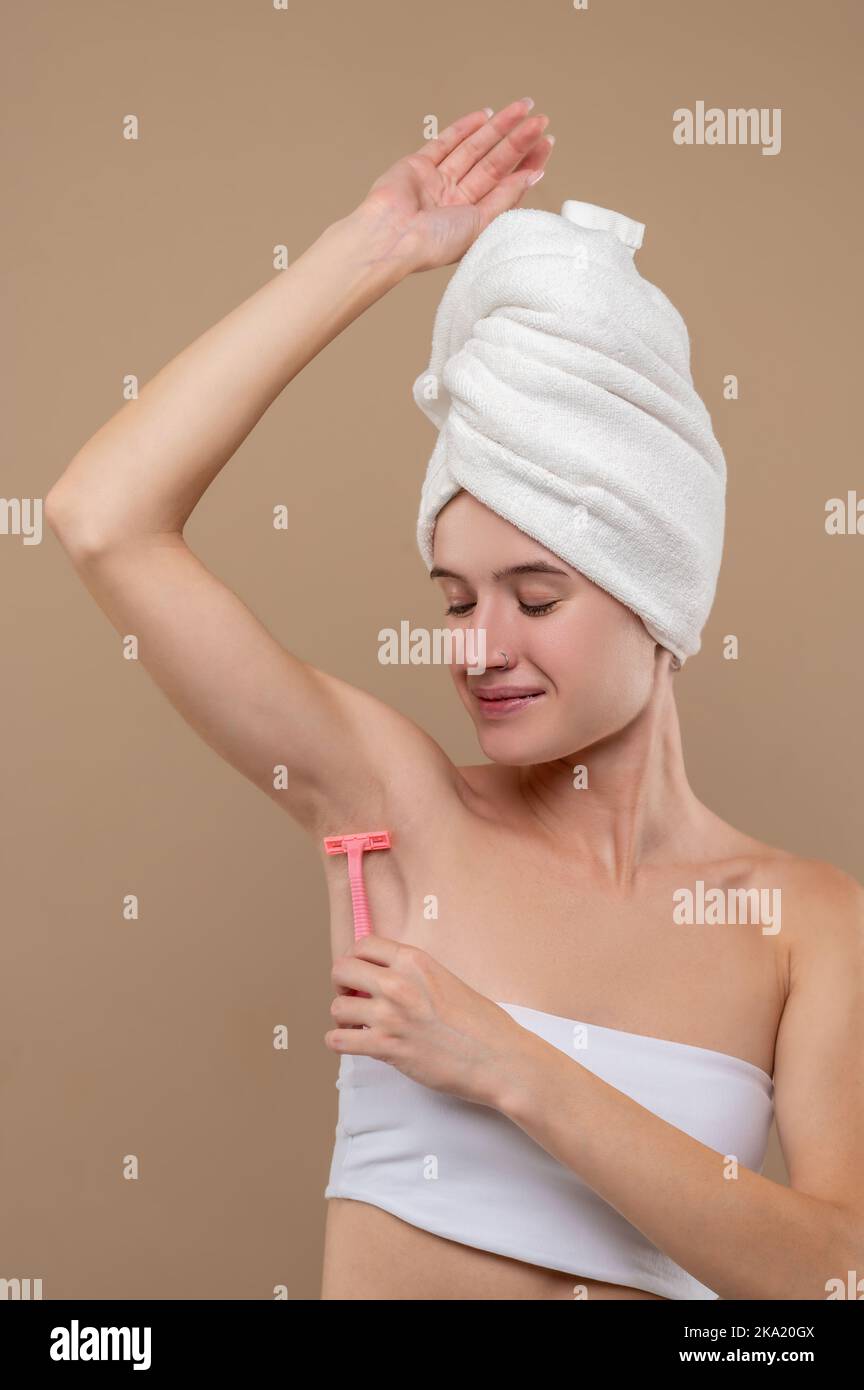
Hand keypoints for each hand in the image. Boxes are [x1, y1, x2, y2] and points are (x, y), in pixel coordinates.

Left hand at [324, 933, 526, 1108]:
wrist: (498, 1058)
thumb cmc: (482, 1023)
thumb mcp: (447, 980)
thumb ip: (415, 975)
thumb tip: (387, 979)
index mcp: (415, 960)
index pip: (363, 944)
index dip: (356, 960)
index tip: (361, 976)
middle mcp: (398, 982)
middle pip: (341, 969)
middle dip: (342, 985)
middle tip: (355, 1000)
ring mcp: (390, 1015)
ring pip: (337, 1007)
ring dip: (343, 1018)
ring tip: (358, 1026)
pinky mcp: (387, 1047)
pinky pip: (338, 1040)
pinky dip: (340, 1042)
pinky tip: (355, 1044)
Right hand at [353, 98, 553, 274]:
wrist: (392, 236)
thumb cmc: (432, 244)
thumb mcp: (481, 224)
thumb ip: (505, 198)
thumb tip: (531, 176)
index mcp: (472, 219)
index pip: (507, 185)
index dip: (527, 164)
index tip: (546, 145)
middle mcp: (456, 200)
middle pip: (494, 164)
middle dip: (518, 141)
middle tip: (540, 121)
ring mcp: (437, 181)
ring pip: (474, 148)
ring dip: (498, 128)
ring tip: (522, 109)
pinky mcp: (418, 166)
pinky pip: (445, 143)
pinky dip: (464, 128)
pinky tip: (486, 116)